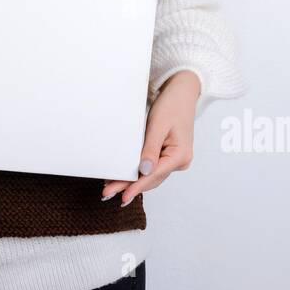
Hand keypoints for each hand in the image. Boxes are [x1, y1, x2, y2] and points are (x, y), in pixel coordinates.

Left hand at [102, 70, 200, 206]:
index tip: (123, 195)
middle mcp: (180, 161)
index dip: (137, 186)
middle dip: (129, 186)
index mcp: (180, 155)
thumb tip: (143, 171)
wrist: (181, 94)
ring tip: (112, 187)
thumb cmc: (172, 106)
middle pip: (151, 178)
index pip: (154, 175)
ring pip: (151, 176)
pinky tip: (124, 177)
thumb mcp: (158, 126)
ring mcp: (174, 160)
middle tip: (108, 192)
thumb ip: (150, 149)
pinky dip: (138, 173)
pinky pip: (152, 168)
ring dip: (132, 181)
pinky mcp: (168, 156)